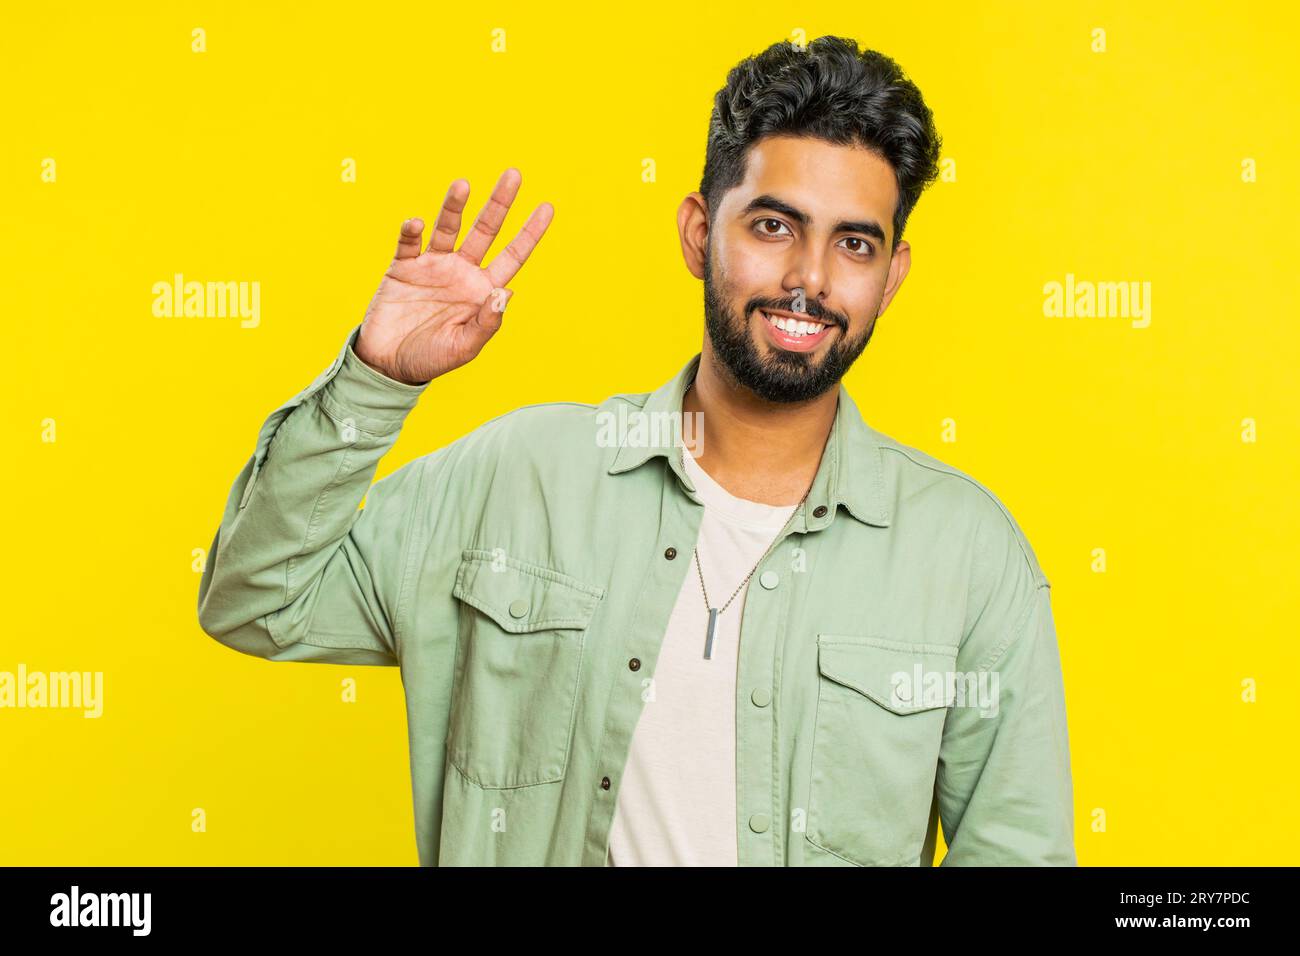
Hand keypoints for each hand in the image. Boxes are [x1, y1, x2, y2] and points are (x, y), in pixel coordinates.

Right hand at [354, 169, 553, 384]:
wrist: (388, 364)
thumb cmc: (431, 358)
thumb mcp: (464, 347)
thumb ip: (486, 323)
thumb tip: (505, 294)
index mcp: (481, 290)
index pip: (512, 256)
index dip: (529, 233)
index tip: (547, 207)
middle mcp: (461, 271)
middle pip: (485, 231)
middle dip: (499, 204)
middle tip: (513, 174)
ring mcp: (433, 265)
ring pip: (447, 228)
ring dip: (454, 206)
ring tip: (462, 185)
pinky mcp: (403, 266)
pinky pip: (409, 243)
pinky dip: (412, 231)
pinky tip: (416, 223)